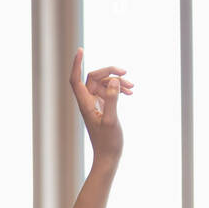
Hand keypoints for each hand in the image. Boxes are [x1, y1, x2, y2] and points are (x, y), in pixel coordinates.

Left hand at [70, 48, 131, 166]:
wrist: (108, 157)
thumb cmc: (108, 142)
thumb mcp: (111, 120)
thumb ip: (112, 99)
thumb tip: (113, 81)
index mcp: (85, 104)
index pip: (76, 80)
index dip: (77, 64)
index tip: (80, 50)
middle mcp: (87, 103)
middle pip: (93, 78)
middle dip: (109, 71)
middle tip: (126, 73)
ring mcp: (94, 105)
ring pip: (103, 84)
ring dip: (117, 81)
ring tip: (132, 87)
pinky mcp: (102, 109)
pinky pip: (108, 92)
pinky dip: (118, 89)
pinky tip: (130, 93)